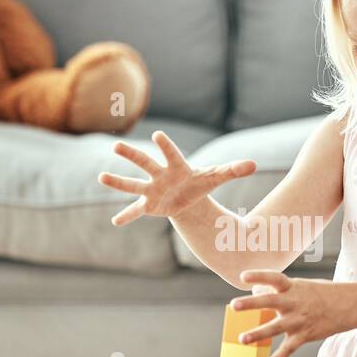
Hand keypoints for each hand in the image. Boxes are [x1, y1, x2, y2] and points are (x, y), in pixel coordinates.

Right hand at [98, 130, 255, 225]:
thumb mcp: (216, 178)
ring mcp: (152, 189)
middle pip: (145, 163)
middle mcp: (160, 175)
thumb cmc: (200, 183)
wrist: (188, 198)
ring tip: (101, 177)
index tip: (157, 135)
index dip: (165, 145)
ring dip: (118, 182)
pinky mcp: (149, 204)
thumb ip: (233, 170)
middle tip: (116, 146)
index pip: (171, 153)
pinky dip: (127, 216)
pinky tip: (115, 221)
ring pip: (133, 184)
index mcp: (177, 166)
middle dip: (132, 155)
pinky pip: (136, 210)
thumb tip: (254, 165)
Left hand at [231, 270, 353, 356]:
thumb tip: (254, 292)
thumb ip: (278, 289)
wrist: (349, 306)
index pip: (274, 278)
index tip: (243, 277)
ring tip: (242, 339)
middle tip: (234, 305)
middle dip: (251, 304)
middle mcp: (293, 302)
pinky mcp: (304, 336)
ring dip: (257, 334)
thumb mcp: (301, 286)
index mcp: (292, 287)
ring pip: (274, 328)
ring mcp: (298, 320)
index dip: (259, 276)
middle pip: (269, 301)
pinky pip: (287, 350)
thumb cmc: (322, 293)